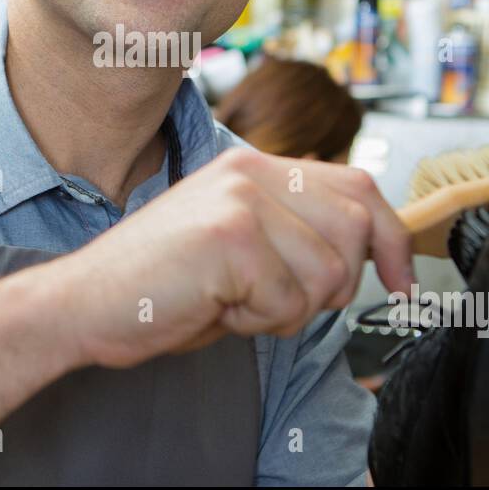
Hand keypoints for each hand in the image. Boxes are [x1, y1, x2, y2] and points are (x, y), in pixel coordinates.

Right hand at [57, 146, 413, 368]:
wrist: (84, 302)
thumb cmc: (160, 283)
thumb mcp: (240, 245)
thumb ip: (296, 233)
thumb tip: (372, 253)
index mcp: (256, 166)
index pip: (360, 187)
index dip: (392, 239)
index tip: (404, 283)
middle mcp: (252, 170)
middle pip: (355, 231)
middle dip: (332, 286)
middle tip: (271, 300)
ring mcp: (242, 200)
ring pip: (327, 274)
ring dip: (288, 310)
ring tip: (233, 301)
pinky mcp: (231, 237)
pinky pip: (287, 302)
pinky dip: (257, 323)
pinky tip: (215, 307)